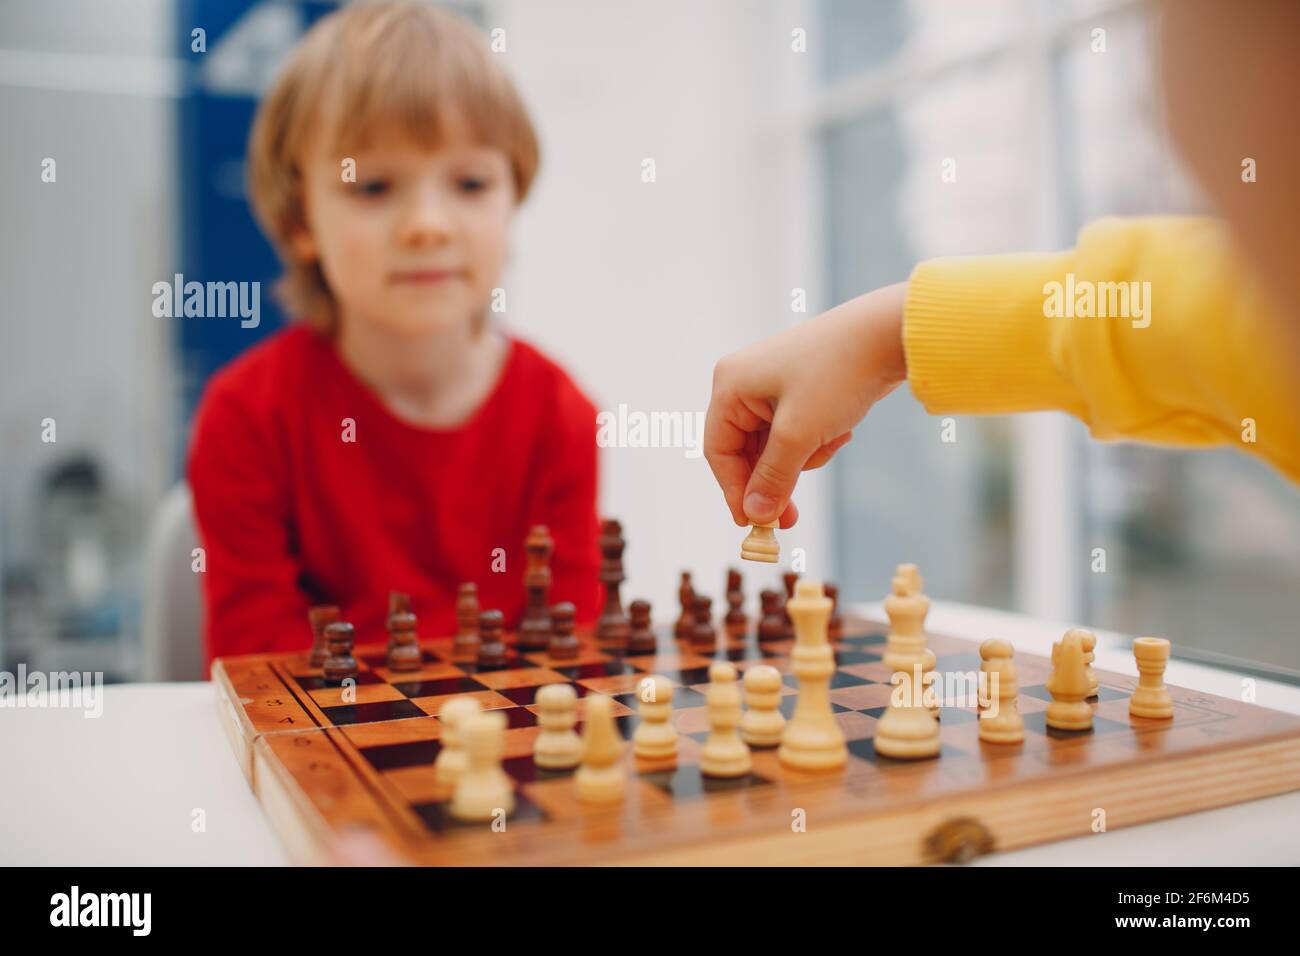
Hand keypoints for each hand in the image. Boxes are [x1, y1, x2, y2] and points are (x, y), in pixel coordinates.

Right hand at [704, 281, 908, 527]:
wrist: (889, 335)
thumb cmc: (838, 373)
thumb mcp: (800, 434)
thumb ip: (773, 477)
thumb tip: (755, 514)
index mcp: (731, 385)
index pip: (719, 451)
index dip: (734, 490)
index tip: (753, 523)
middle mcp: (745, 383)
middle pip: (746, 452)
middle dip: (775, 479)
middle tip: (790, 518)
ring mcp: (772, 385)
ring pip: (774, 447)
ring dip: (803, 457)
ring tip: (833, 440)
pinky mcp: (799, 390)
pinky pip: (795, 433)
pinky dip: (816, 441)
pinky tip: (841, 428)